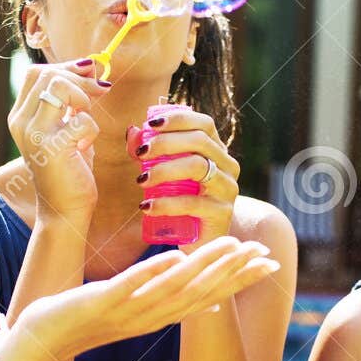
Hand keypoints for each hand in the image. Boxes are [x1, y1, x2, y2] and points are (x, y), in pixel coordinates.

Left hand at [0, 236, 280, 360]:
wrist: (39, 345)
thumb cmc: (86, 322)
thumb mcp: (134, 312)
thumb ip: (170, 304)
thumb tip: (208, 303)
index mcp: (159, 316)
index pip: (209, 297)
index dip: (240, 280)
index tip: (269, 263)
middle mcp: (149, 317)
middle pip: (200, 293)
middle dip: (233, 273)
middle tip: (264, 252)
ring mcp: (126, 312)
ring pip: (173, 288)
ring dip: (204, 267)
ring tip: (230, 245)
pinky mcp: (100, 305)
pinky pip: (131, 288)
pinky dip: (152, 273)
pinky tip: (173, 256)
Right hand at [8, 59, 107, 221]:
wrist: (64, 211)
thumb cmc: (70, 168)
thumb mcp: (68, 126)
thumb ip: (74, 98)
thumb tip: (91, 64)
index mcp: (20, 115)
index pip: (37, 71)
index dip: (67, 67)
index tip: (90, 77)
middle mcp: (21, 122)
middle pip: (47, 73)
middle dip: (80, 78)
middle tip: (99, 93)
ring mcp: (33, 134)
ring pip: (58, 85)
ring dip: (82, 98)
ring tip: (85, 120)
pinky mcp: (51, 148)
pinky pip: (81, 119)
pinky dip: (91, 129)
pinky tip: (84, 147)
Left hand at [133, 107, 239, 250]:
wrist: (200, 241)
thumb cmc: (181, 202)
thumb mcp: (166, 175)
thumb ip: (150, 153)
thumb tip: (132, 132)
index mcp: (217, 151)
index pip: (204, 124)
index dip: (178, 119)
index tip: (150, 124)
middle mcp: (228, 166)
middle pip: (199, 141)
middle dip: (166, 142)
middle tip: (141, 152)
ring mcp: (228, 189)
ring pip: (197, 166)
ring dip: (164, 170)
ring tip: (141, 180)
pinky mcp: (222, 214)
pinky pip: (192, 203)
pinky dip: (166, 203)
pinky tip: (147, 207)